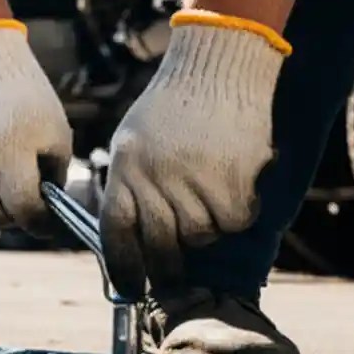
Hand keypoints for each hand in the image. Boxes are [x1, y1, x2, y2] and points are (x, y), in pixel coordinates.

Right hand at [0, 22, 72, 235]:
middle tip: (26, 204)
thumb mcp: (56, 134)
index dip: (38, 221)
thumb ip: (55, 174)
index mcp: (12, 153)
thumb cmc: (28, 99)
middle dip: (15, 214)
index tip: (45, 223)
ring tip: (4, 180)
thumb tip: (50, 207)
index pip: (22, 208)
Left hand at [100, 18, 286, 297]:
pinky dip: (237, 210)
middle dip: (167, 266)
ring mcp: (194, 180)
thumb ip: (129, 188)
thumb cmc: (173, 109)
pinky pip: (234, 220)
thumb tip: (127, 242)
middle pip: (160, 246)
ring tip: (208, 191)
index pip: (116, 233)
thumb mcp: (132, 143)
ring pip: (200, 236)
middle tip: (173, 273)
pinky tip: (234, 181)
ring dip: (206, 225)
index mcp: (126, 168)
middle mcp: (156, 177)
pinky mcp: (233, 180)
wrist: (218, 66)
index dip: (123, 267)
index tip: (129, 287)